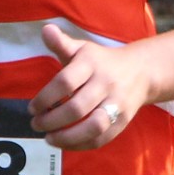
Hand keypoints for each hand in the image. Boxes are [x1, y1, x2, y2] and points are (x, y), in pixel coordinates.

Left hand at [29, 24, 151, 149]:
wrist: (141, 71)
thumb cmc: (101, 61)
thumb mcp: (82, 49)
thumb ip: (61, 43)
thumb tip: (46, 30)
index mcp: (91, 63)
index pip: (65, 82)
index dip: (45, 98)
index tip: (32, 108)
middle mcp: (106, 83)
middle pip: (77, 108)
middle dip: (51, 120)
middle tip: (36, 124)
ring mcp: (117, 104)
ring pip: (92, 127)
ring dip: (67, 137)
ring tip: (48, 138)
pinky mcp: (123, 121)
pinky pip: (102, 138)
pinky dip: (81, 145)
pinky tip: (65, 143)